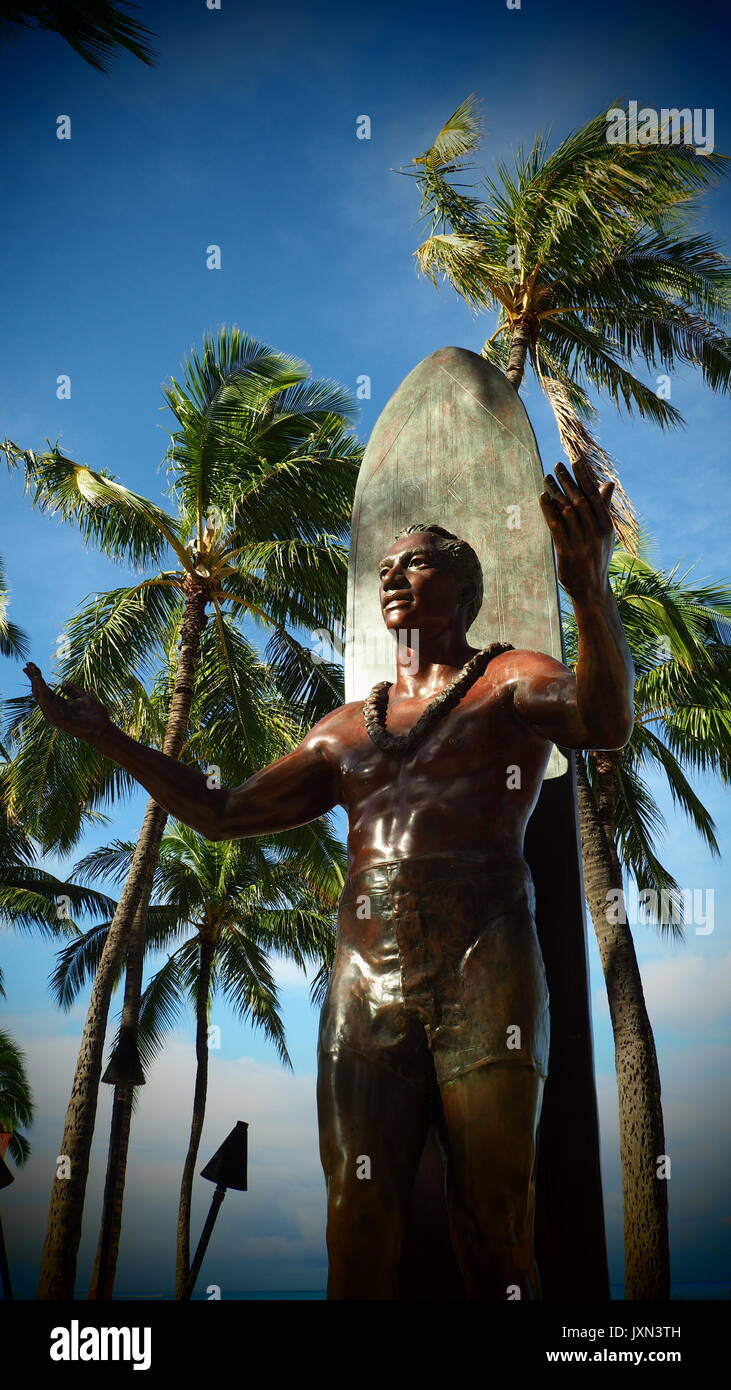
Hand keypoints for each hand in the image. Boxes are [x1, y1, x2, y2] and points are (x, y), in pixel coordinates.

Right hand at [24, 663, 111, 742]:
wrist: (103, 727)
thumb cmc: (95, 714)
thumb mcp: (83, 697)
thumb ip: (73, 690)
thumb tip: (62, 683)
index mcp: (59, 703)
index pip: (44, 688)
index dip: (37, 677)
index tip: (30, 665)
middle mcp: (54, 708)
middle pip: (39, 692)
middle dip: (33, 678)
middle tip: (28, 665)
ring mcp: (54, 714)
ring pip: (41, 698)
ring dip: (36, 685)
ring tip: (34, 673)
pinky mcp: (57, 720)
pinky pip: (47, 705)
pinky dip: (43, 695)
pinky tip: (40, 685)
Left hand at [538, 458, 614, 603]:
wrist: (592, 590)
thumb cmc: (597, 558)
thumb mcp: (605, 533)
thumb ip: (603, 507)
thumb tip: (609, 483)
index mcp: (606, 525)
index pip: (595, 495)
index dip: (585, 476)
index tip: (576, 459)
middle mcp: (596, 532)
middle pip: (580, 499)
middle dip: (568, 480)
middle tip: (556, 465)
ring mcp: (582, 542)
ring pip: (567, 510)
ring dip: (556, 492)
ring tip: (547, 477)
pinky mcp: (568, 551)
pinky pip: (556, 525)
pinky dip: (548, 509)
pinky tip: (542, 497)